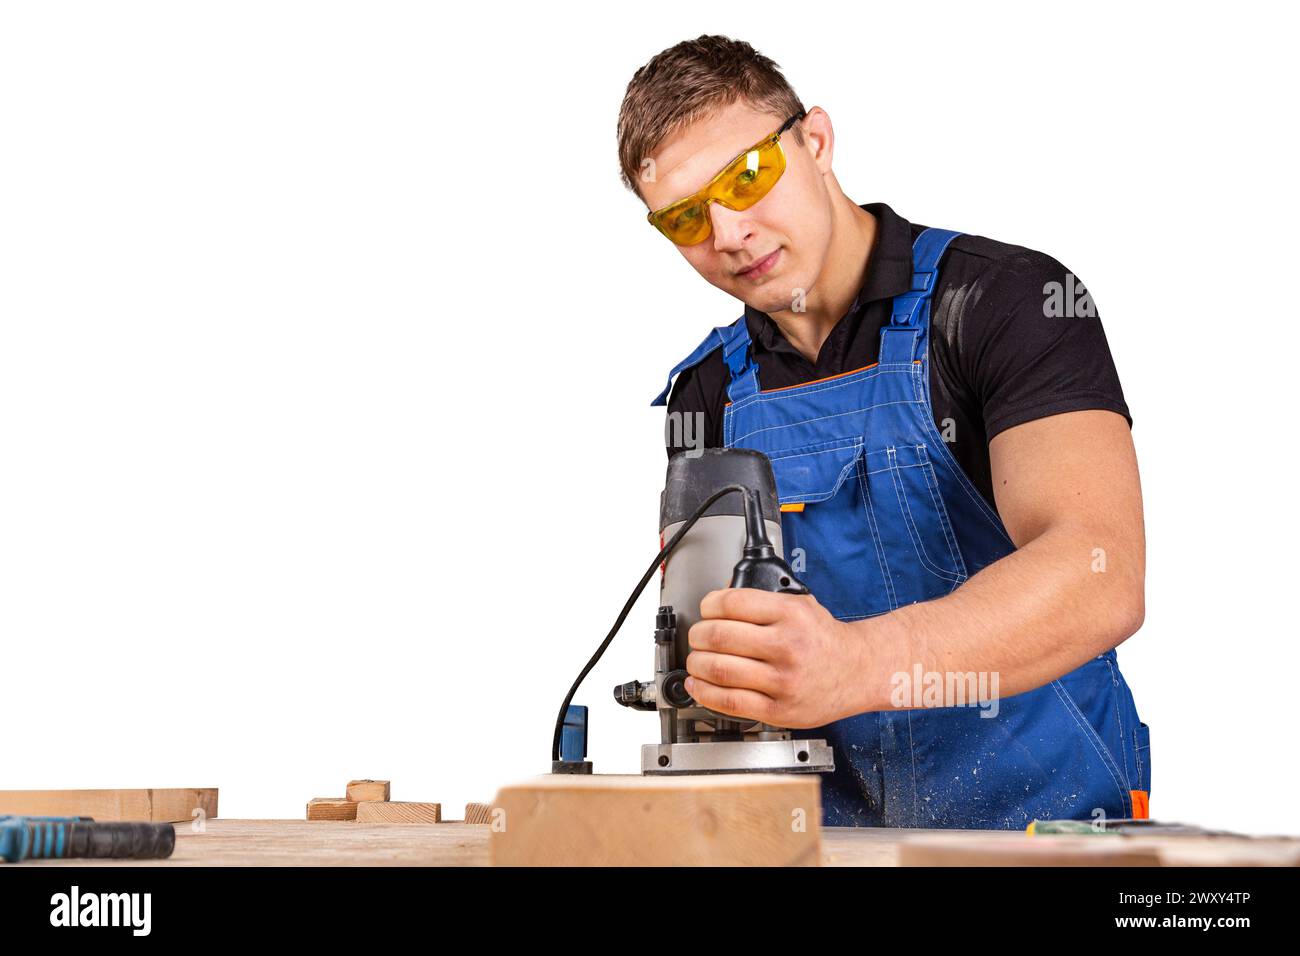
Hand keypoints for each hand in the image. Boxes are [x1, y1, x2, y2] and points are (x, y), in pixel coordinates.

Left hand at [684, 587, 865, 728]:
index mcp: (790, 615)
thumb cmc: (826, 640)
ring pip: (719, 670)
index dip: (708, 605)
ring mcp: (783, 680)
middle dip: (698, 635)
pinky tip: (699, 685)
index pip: (732, 603)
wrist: (859, 671)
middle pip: (719, 636)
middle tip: (697, 636)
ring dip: (697, 664)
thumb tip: (720, 600)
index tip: (705, 609)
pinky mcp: (779, 709)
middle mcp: (787, 646)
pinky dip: (705, 693)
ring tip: (696, 660)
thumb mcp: (801, 605)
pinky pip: (730, 702)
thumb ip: (763, 601)